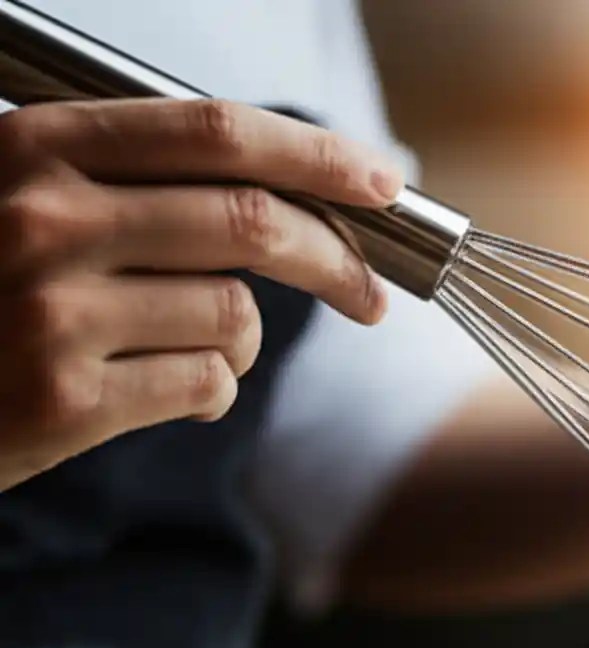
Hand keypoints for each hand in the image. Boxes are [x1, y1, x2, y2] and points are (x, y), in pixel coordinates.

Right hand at [0, 98, 403, 489]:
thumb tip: (296, 190)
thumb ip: (137, 181)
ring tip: (197, 345)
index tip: (381, 181)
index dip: (318, 155)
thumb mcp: (27, 195)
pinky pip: (207, 383)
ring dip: (243, 338)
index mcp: (38, 148)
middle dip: (337, 263)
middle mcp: (44, 220)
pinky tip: (166, 390)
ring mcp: (52, 313)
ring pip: (235, 314)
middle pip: (255, 224)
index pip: (217, 133)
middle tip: (369, 297)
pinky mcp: (62, 400)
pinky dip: (213, 389)